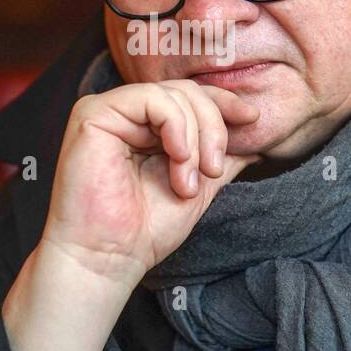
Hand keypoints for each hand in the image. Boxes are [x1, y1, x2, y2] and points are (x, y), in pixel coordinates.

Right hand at [40, 78, 260, 287]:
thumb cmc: (145, 230)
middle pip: (187, 92)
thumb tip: (256, 142)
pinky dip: (176, 127)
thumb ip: (220, 160)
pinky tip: (176, 158)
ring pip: (174, 95)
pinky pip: (151, 99)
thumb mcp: (198, 187)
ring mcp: (108, 110)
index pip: (190, 95)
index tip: (253, 120)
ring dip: (194, 139)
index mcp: (145, 125)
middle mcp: (125, 112)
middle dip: (213, 129)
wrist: (109, 258)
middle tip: (212, 171)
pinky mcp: (93, 114)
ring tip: (187, 181)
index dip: (224, 103)